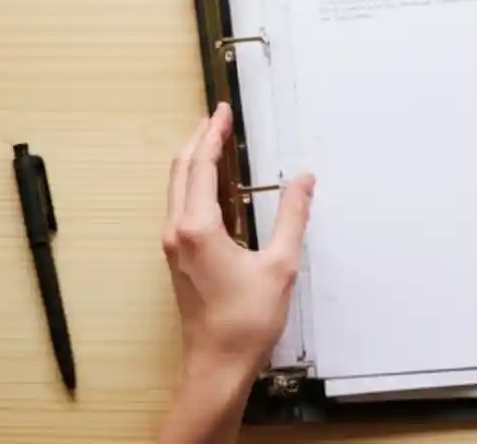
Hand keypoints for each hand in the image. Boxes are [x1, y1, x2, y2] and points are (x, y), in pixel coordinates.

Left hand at [159, 103, 313, 443]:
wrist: (217, 365)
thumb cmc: (245, 322)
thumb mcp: (281, 265)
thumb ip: (293, 217)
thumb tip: (303, 180)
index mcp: (198, 227)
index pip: (201, 165)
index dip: (213, 134)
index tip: (222, 112)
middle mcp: (177, 232)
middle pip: (181, 170)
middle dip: (198, 139)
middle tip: (217, 118)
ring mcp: (173, 247)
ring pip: (176, 188)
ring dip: (193, 160)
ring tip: (212, 142)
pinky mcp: (177, 259)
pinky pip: (179, 207)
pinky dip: (192, 184)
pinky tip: (210, 185)